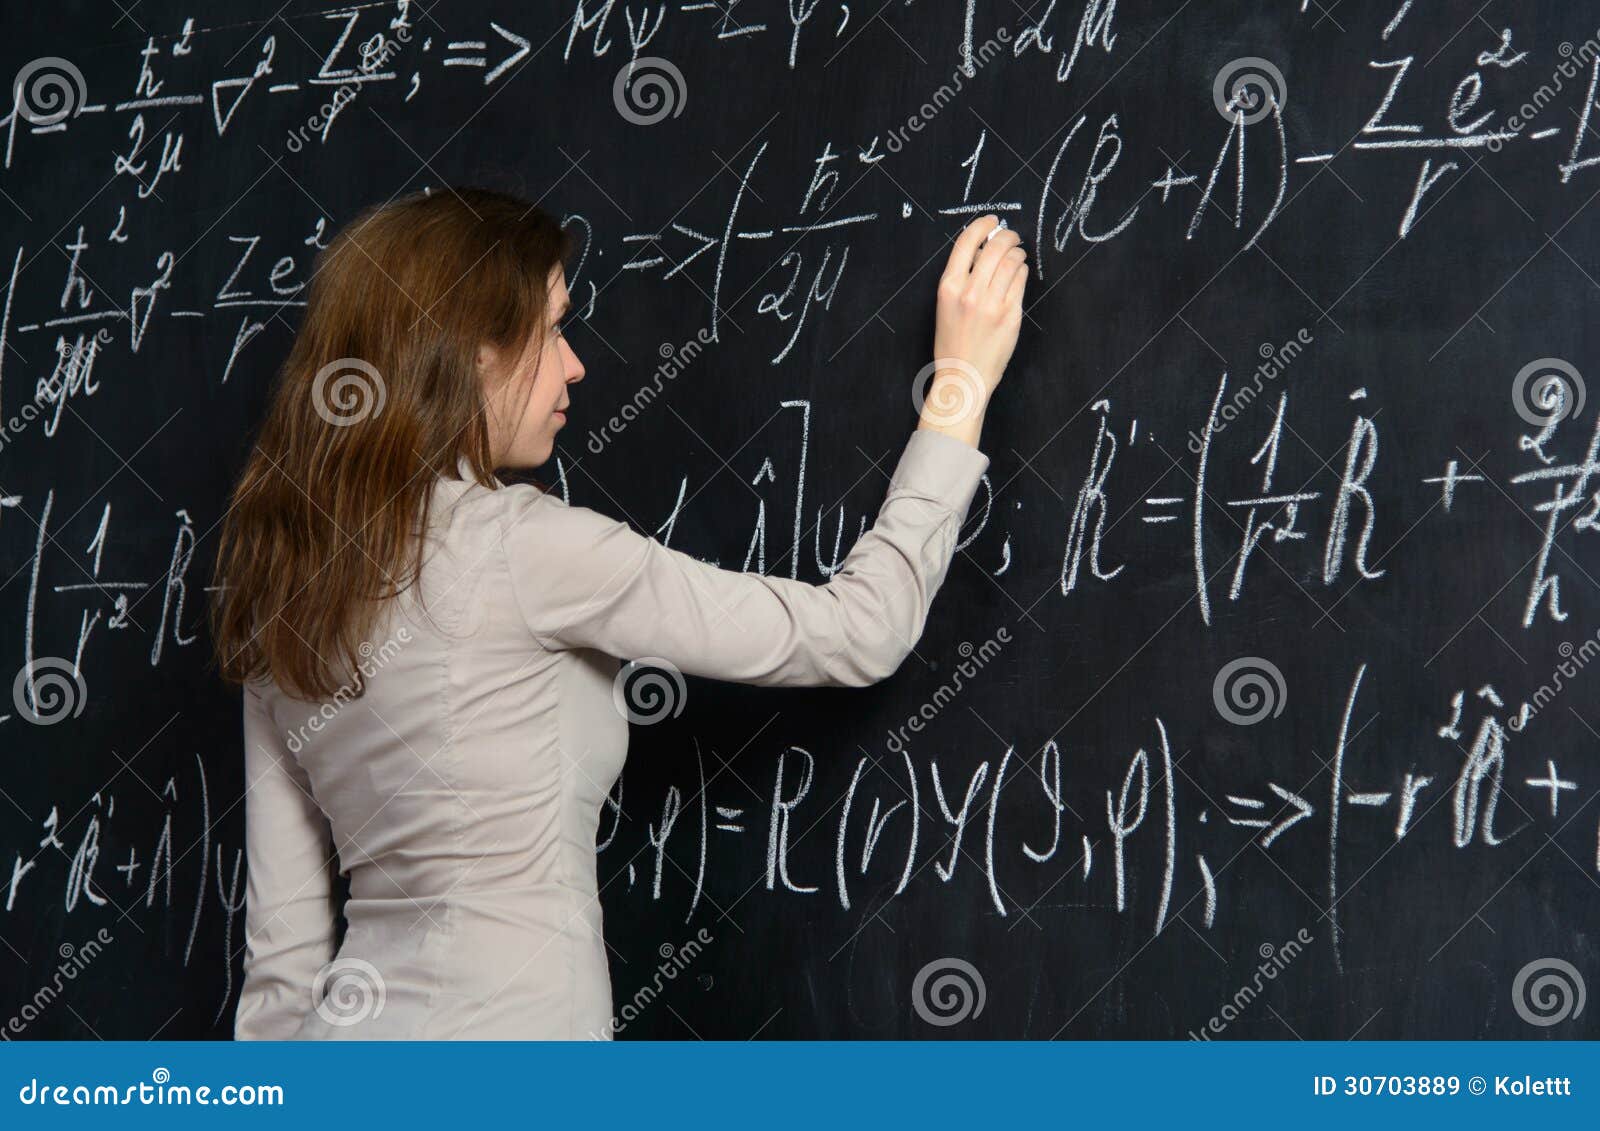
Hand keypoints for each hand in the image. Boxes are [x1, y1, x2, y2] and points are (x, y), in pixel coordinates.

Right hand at [922, 214, 1026, 435]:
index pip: (967, 242)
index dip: (982, 225)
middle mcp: (971, 292)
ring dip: (1017, 253)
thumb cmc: (952, 342)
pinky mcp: (1011, 315)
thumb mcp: (945, 305)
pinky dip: (1021, 272)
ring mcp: (993, 304)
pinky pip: (1021, 281)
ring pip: (1012, 261)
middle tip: (1011, 236)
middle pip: (995, 247)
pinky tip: (1018, 275)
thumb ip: (962, 278)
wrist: (963, 376)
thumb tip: (983, 248)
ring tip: (1016, 255)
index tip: (991, 221)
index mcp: (949, 287)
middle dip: (1006, 235)